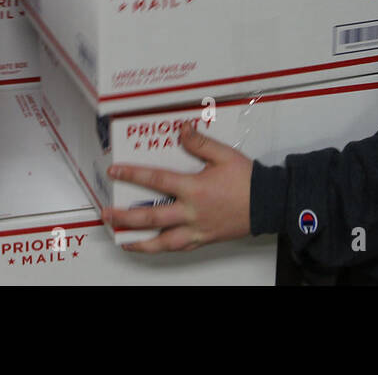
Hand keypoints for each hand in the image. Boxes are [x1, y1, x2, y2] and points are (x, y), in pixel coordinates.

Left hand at [102, 127, 253, 252]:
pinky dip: (162, 249)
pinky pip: (179, 248)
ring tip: (122, 239)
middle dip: (126, 216)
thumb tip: (182, 129)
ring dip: (139, 241)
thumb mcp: (224, 155)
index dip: (133, 175)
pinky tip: (153, 247)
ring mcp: (197, 229)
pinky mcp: (204, 238)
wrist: (269, 204)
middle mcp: (192, 212)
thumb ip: (200, 143)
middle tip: (108, 213)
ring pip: (163, 241)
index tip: (115, 172)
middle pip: (151, 217)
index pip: (156, 181)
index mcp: (194, 189)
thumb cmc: (248, 181)